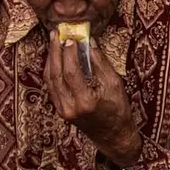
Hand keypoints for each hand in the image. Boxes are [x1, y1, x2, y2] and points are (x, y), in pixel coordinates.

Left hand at [46, 29, 141, 166]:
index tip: (70, 38)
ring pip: (50, 80)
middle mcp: (70, 107)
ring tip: (53, 42)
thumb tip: (89, 42)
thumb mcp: (115, 84)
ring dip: (50, 59)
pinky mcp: (60, 110)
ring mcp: (63, 110)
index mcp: (86, 101)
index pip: (71, 72)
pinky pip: (51, 87)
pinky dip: (51, 70)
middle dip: (55, 52)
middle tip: (55, 34)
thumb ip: (100, 63)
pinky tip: (54, 58)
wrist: (113, 135)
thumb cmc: (118, 110)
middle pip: (56, 74)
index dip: (68, 53)